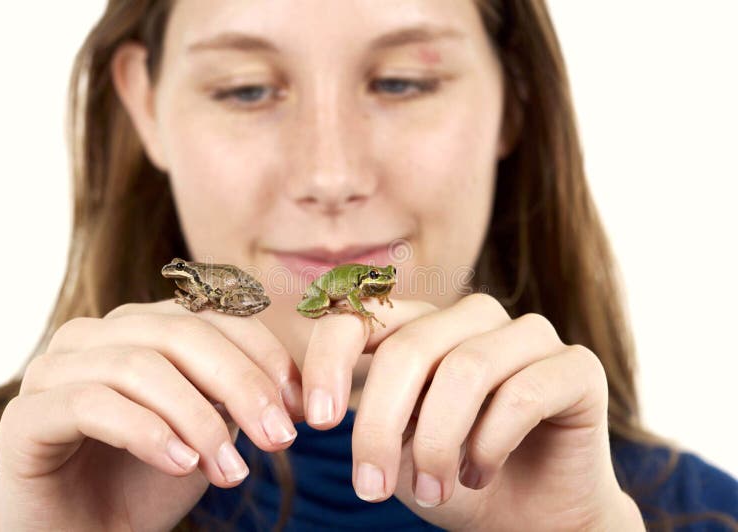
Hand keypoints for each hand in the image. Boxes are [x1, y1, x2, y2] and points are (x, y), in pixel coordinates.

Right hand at [0, 300, 303, 530]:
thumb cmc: (149, 482)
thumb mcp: (210, 430)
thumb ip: (240, 397)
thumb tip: (301, 389)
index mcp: (140, 326)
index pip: (212, 314)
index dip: (264, 354)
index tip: (300, 405)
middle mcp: (94, 334)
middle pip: (180, 334)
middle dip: (240, 384)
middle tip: (279, 438)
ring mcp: (53, 369)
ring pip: (139, 366)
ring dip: (197, 420)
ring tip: (231, 471)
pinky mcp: (25, 415)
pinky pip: (91, 404)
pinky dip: (146, 432)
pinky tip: (181, 465)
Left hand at [301, 293, 643, 530]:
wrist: (528, 519)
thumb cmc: (452, 475)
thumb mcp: (392, 445)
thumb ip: (360, 410)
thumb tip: (302, 400)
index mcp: (423, 326)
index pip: (362, 313)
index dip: (330, 359)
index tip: (315, 423)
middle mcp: (474, 318)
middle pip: (411, 349)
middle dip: (381, 425)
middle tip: (371, 488)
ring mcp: (529, 335)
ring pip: (466, 369)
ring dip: (438, 442)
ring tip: (433, 490)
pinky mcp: (576, 366)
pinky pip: (523, 393)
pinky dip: (491, 443)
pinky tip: (481, 473)